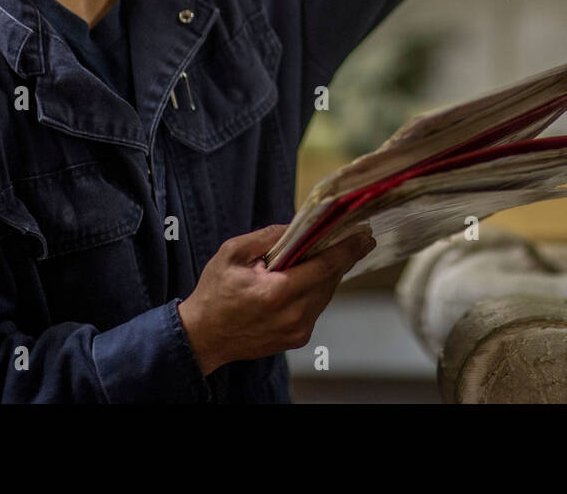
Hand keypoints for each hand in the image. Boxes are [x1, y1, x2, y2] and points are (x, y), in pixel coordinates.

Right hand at [177, 223, 375, 375]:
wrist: (202, 337)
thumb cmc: (214, 293)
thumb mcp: (232, 253)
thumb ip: (267, 237)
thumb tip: (297, 227)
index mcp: (276, 293)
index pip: (324, 267)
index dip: (347, 250)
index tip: (364, 236)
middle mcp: (292, 315)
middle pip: (330, 280)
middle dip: (343, 258)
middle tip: (357, 238)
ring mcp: (296, 330)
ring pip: (326, 295)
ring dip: (330, 274)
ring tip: (333, 254)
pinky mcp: (297, 339)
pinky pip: (316, 308)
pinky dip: (317, 291)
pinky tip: (311, 277)